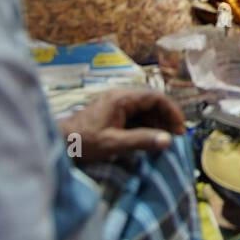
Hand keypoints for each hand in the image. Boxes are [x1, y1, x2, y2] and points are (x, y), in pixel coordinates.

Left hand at [57, 88, 184, 162]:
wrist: (59, 143)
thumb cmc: (84, 142)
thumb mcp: (114, 143)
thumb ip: (141, 140)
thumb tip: (168, 141)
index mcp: (122, 98)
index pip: (156, 97)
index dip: (172, 111)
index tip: (180, 129)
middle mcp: (120, 96)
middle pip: (152, 101)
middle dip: (166, 118)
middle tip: (175, 137)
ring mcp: (116, 103)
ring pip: (145, 108)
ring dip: (157, 122)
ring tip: (164, 140)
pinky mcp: (112, 112)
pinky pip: (136, 114)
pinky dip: (146, 125)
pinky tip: (148, 138)